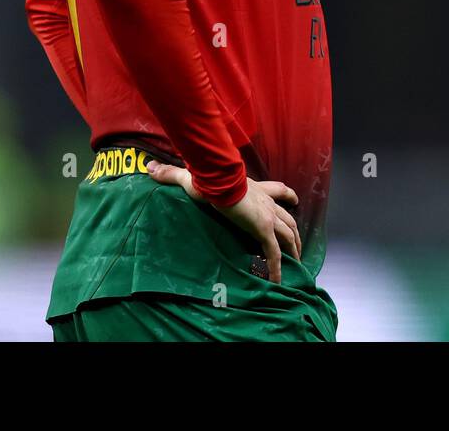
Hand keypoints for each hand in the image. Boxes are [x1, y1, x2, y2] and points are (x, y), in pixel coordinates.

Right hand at [147, 162, 301, 282]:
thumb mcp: (190, 177)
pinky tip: (278, 281)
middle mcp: (266, 203)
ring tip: (295, 263)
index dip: (288, 196)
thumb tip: (150, 167)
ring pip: (288, 235)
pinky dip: (277, 267)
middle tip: (298, 242)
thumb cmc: (207, 177)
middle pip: (288, 217)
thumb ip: (172, 173)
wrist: (218, 181)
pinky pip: (274, 253)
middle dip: (294, 230)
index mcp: (256, 188)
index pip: (279, 190)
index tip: (295, 201)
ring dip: (294, 249)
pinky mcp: (262, 230)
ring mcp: (266, 217)